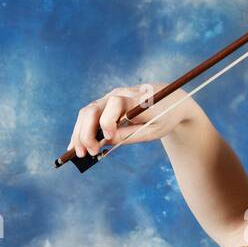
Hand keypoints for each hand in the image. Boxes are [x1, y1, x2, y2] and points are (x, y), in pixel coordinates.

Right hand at [68, 82, 203, 158]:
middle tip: (87, 153)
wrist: (171, 100)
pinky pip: (89, 115)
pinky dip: (82, 129)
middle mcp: (120, 93)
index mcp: (136, 98)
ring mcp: (111, 96)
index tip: (108, 137)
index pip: (115, 104)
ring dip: (79, 132)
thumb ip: (130, 135)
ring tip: (78, 152)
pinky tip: (77, 144)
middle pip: (94, 108)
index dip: (108, 120)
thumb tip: (106, 142)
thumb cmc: (165, 117)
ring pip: (87, 112)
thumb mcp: (154, 130)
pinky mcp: (107, 102)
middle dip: (86, 132)